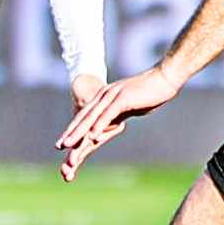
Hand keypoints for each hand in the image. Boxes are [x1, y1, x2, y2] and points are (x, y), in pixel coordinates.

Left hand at [56, 64, 180, 182]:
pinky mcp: (123, 98)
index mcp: (105, 97)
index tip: (64, 142)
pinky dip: (99, 125)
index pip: (86, 115)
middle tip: (59, 146)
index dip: (74, 129)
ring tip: (69, 144)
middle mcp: (105, 95)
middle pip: (85, 116)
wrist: (165, 78)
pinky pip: (108, 114)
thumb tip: (115, 120)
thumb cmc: (151, 92)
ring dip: (80, 131)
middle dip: (71, 132)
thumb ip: (120, 111)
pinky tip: (93, 136)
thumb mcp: (131, 104)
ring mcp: (113, 96)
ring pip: (92, 116)